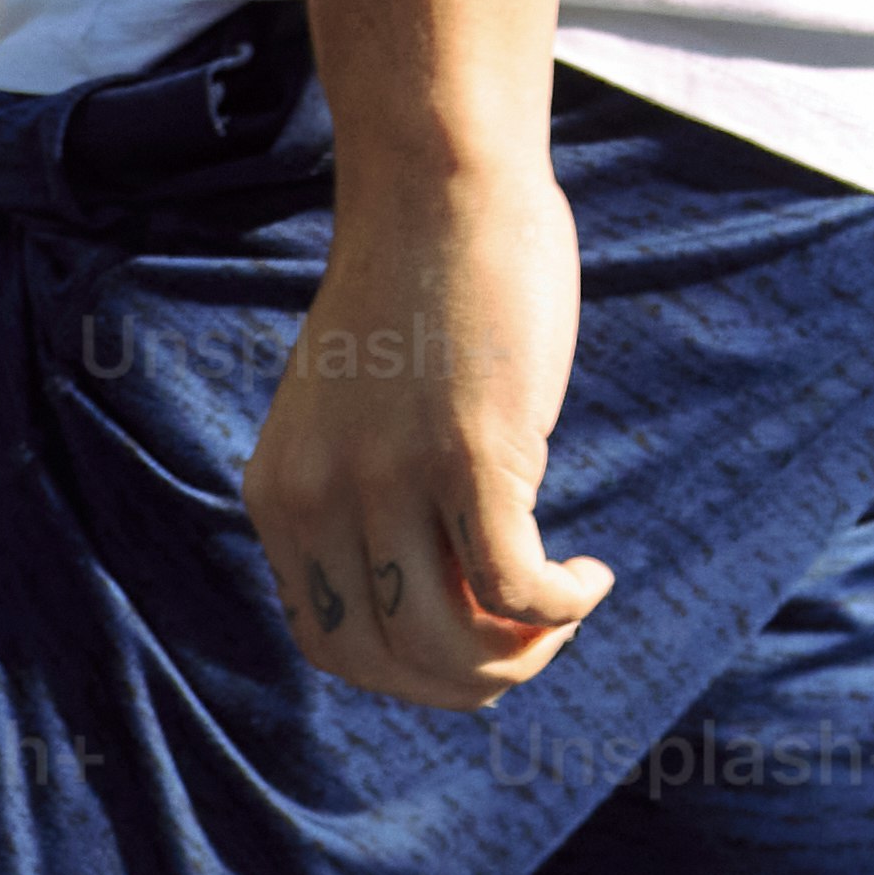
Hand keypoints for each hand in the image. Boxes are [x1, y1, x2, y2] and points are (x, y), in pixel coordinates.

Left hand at [246, 152, 612, 711]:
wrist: (438, 192)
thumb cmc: (416, 301)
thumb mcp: (354, 420)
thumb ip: (364, 501)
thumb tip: (435, 599)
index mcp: (281, 497)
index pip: (331, 647)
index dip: (411, 672)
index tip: (476, 641)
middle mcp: (319, 500)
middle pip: (389, 665)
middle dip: (475, 682)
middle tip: (535, 642)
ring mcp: (387, 481)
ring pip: (451, 646)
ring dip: (523, 657)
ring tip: (564, 611)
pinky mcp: (468, 457)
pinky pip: (515, 589)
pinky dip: (563, 607)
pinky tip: (592, 579)